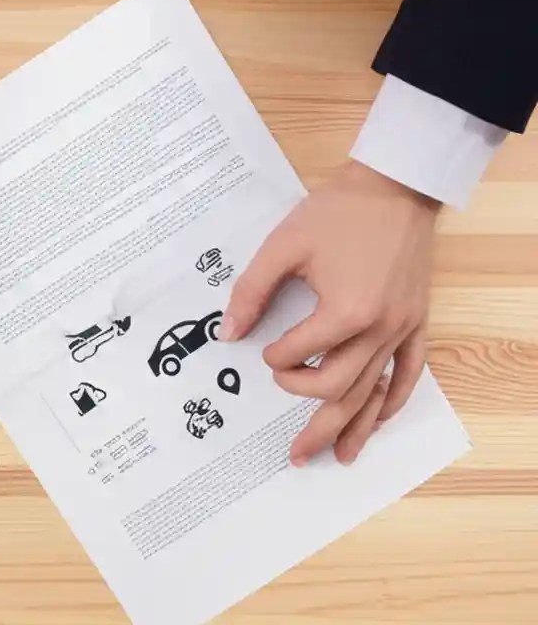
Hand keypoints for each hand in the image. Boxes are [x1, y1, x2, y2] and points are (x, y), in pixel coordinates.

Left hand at [221, 161, 439, 465]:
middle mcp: (379, 326)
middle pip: (340, 388)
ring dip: (352, 427)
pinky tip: (375, 420)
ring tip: (335, 457)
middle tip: (291, 445)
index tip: (263, 351)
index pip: (301, 353)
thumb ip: (251, 292)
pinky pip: (409, 372)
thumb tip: (227, 334)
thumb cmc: (337, 212)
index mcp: (346, 309)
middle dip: (310, 415)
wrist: (394, 187)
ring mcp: (403, 327)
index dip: (276, 358)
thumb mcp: (283, 246)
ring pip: (375, 392)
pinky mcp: (417, 321)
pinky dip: (392, 400)